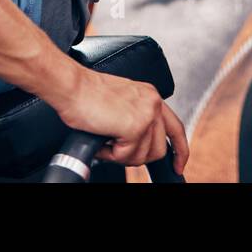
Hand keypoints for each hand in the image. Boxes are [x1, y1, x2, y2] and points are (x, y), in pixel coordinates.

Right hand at [56, 69, 189, 172]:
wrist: (71, 86)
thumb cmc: (85, 94)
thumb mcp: (121, 103)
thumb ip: (135, 117)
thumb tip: (138, 144)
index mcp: (150, 96)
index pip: (175, 127)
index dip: (180, 150)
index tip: (179, 165)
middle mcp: (153, 102)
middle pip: (159, 149)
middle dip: (137, 156)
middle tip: (116, 149)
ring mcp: (146, 114)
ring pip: (143, 156)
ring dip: (120, 155)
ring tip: (104, 140)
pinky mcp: (135, 126)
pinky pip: (126, 156)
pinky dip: (111, 155)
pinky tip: (102, 141)